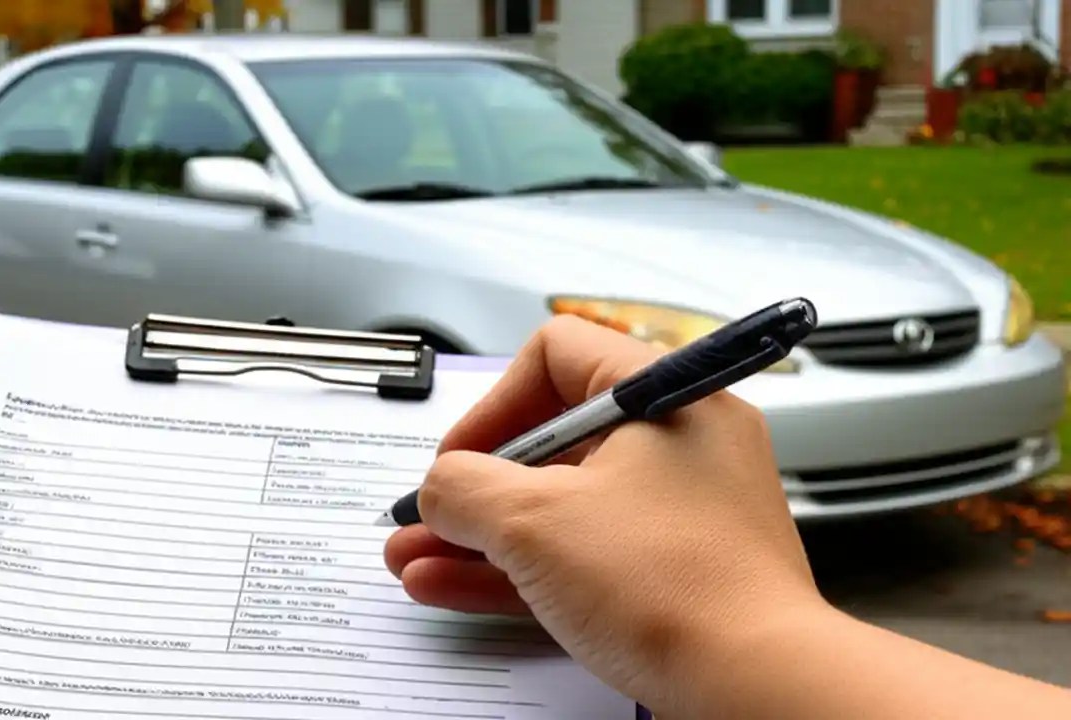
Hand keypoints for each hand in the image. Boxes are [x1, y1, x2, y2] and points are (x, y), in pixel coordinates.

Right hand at [383, 316, 824, 715]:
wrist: (755, 686)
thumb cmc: (677, 589)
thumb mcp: (534, 520)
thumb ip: (463, 488)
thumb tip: (439, 489)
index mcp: (665, 397)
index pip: (557, 356)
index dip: (492, 404)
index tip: (458, 459)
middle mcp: (680, 444)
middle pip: (550, 441)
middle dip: (472, 486)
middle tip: (426, 515)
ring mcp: (680, 511)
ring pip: (560, 506)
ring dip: (481, 534)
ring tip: (418, 560)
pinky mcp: (674, 570)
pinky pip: (583, 552)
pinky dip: (521, 566)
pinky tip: (456, 586)